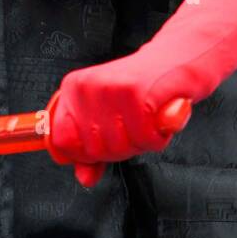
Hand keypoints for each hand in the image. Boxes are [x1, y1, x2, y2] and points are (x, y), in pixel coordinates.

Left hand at [48, 50, 190, 187]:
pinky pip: (145, 140)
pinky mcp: (136, 93)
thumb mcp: (108, 118)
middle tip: (133, 124)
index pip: (61, 142)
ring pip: (120, 148)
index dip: (84, 153)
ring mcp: (109, 89)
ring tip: (146, 117)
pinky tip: (159, 116)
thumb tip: (84, 177)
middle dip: (119, 149)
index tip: (103, 141)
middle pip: (94, 151)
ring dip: (140, 142)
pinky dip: (158, 136)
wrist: (175, 60)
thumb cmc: (140, 90)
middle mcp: (86, 87)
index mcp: (72, 90)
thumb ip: (91, 151)